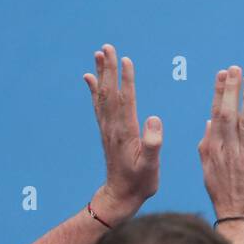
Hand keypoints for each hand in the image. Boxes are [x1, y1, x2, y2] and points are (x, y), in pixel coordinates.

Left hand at [83, 43, 161, 224]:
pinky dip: (94, 90)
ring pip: (102, 96)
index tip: (125, 60)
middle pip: (110, 92)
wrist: (120, 196)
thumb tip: (154, 119)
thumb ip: (153, 144)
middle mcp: (113, 127)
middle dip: (108, 69)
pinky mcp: (107, 132)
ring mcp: (108, 129)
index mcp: (126, 133)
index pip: (125, 100)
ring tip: (99, 54)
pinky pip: (99, 106)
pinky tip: (90, 78)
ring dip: (101, 74)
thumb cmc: (140, 183)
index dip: (125, 80)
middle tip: (106, 47)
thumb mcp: (151, 167)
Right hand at [198, 66, 243, 224]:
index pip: (218, 115)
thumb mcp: (209, 172)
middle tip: (236, 68)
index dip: (220, 93)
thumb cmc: (226, 199)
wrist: (240, 223)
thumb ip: (207, 147)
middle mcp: (228, 152)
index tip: (223, 75)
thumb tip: (208, 122)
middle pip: (230, 114)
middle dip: (232, 89)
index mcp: (215, 151)